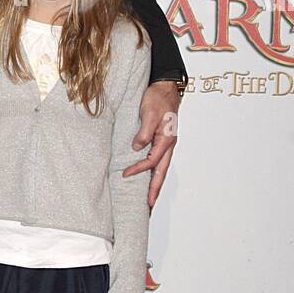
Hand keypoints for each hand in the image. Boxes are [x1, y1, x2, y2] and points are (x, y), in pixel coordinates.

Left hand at [123, 80, 179, 206]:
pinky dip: (153, 171)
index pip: (152, 161)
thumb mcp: (149, 114)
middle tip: (149, 204)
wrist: (165, 88)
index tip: (125, 174)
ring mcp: (166, 143)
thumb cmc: (158, 98)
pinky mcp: (161, 140)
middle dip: (155, 189)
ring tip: (150, 197)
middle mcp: (168, 144)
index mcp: (167, 139)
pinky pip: (158, 160)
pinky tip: (148, 177)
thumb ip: (143, 132)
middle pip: (161, 171)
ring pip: (161, 168)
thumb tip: (136, 147)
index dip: (138, 169)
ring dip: (155, 182)